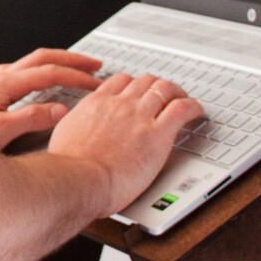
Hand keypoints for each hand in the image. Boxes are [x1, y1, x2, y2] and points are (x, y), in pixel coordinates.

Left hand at [0, 47, 102, 151]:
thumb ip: (30, 118)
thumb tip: (60, 109)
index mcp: (6, 84)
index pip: (50, 72)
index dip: (77, 76)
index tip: (96, 83)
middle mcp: (1, 79)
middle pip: (44, 58)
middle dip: (72, 60)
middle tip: (94, 64)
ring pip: (33, 63)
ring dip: (57, 63)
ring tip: (74, 69)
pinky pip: (22, 74)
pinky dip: (39, 73)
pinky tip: (38, 83)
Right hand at [46, 72, 202, 213]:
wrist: (78, 179)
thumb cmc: (69, 167)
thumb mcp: (64, 135)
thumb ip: (74, 126)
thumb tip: (73, 129)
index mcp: (96, 104)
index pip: (120, 81)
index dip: (133, 85)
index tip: (138, 91)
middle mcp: (120, 104)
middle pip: (145, 81)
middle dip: (156, 86)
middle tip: (163, 95)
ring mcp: (140, 116)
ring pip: (164, 88)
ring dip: (176, 92)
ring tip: (183, 99)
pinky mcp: (158, 133)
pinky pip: (182, 108)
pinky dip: (193, 105)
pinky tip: (196, 110)